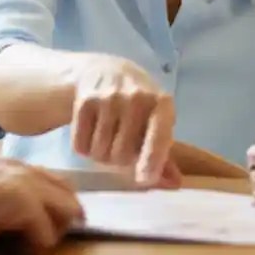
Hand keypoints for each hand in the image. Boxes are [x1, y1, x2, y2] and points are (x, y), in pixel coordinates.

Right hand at [0, 154, 83, 254]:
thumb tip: (2, 214)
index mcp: (2, 163)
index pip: (47, 180)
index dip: (49, 205)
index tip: (37, 227)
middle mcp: (16, 166)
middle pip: (67, 192)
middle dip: (60, 218)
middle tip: (39, 240)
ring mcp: (21, 181)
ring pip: (67, 210)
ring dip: (50, 232)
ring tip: (24, 245)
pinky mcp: (20, 202)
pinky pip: (46, 233)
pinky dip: (33, 247)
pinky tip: (10, 249)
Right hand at [68, 53, 173, 187]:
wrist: (105, 71)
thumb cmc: (138, 104)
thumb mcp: (156, 121)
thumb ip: (163, 154)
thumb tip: (174, 184)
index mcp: (161, 103)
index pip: (158, 137)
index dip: (152, 161)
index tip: (145, 180)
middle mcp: (136, 98)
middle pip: (123, 155)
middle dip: (119, 161)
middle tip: (119, 149)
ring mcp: (109, 98)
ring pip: (100, 152)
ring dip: (101, 155)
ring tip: (106, 139)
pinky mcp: (84, 102)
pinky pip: (80, 145)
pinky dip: (84, 148)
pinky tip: (90, 133)